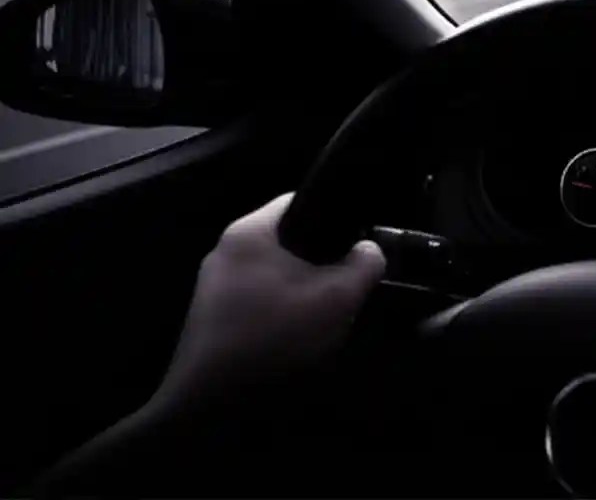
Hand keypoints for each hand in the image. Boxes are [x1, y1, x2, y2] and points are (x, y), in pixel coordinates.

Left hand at [152, 193, 385, 412]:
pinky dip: (283, 315)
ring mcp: (213, 289)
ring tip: (329, 316)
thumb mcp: (337, 299)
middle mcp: (224, 252)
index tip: (362, 239)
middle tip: (352, 283)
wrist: (213, 407)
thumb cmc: (275, 338)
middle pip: (289, 242)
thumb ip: (364, 265)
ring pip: (276, 276)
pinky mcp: (213, 321)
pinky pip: (260, 304)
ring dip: (304, 293)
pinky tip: (299, 340)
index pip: (299, 201)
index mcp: (249, 233)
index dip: (337, 214)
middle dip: (323, 262)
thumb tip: (370, 250)